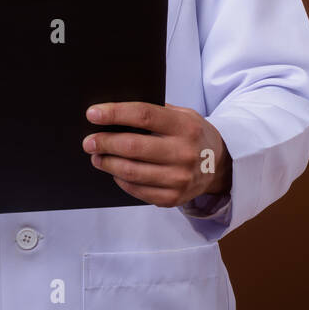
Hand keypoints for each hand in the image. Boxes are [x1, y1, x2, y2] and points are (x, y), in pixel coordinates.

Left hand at [82, 102, 231, 206]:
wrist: (219, 165)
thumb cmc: (193, 135)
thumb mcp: (184, 115)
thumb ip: (156, 112)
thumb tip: (114, 112)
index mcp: (185, 126)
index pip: (143, 116)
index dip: (115, 114)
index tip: (93, 114)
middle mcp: (184, 152)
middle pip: (133, 146)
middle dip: (105, 142)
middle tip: (89, 141)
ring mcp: (179, 178)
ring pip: (131, 172)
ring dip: (108, 163)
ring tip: (97, 156)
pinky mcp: (173, 198)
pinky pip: (137, 190)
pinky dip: (121, 180)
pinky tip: (114, 172)